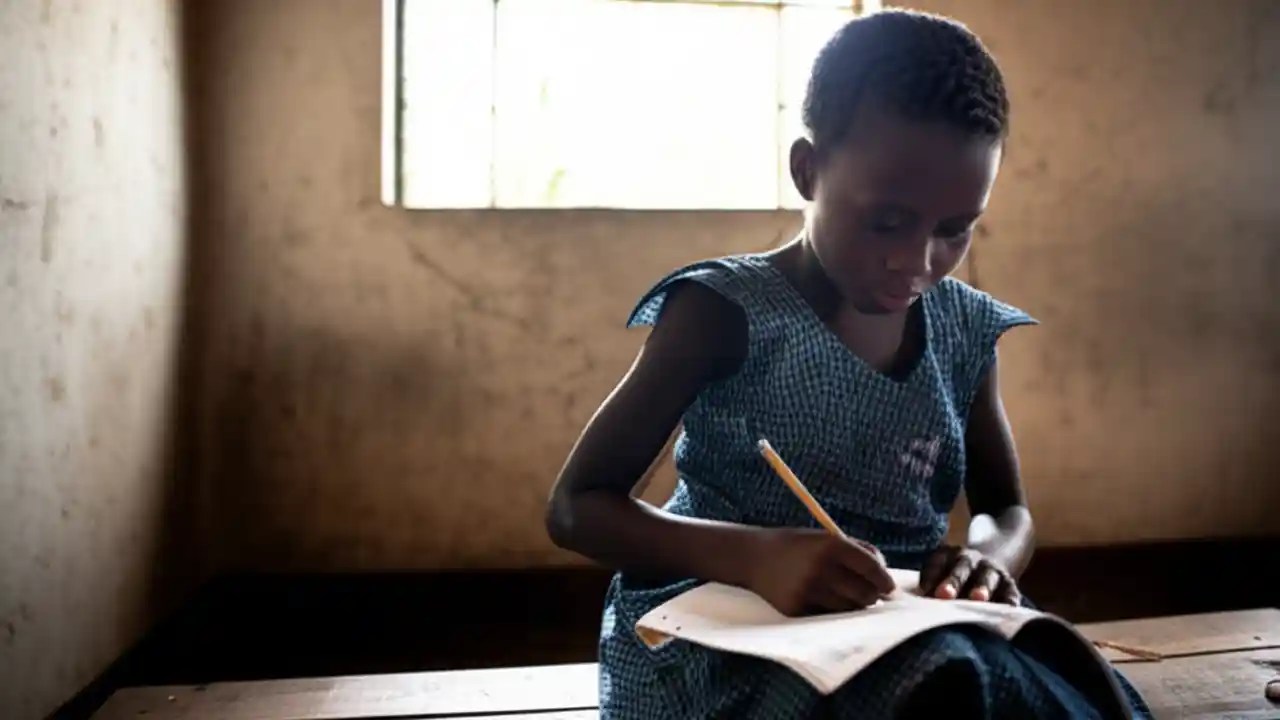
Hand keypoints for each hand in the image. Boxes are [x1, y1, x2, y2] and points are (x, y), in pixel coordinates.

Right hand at [746, 528, 895, 616]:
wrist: (752, 556)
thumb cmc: (796, 546)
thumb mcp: (824, 539)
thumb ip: (858, 550)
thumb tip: (886, 578)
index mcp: (830, 545)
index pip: (871, 567)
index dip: (885, 580)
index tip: (889, 588)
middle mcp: (820, 568)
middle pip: (864, 593)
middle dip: (871, 596)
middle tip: (870, 595)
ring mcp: (807, 590)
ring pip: (849, 609)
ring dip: (853, 605)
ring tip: (847, 596)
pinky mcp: (797, 608)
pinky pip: (828, 616)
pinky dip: (832, 611)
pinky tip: (825, 599)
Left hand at [920, 546, 1020, 604]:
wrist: (986, 567)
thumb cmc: (953, 581)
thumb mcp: (939, 575)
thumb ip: (931, 587)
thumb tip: (922, 603)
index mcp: (948, 555)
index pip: (937, 562)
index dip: (931, 576)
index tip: (925, 591)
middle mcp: (970, 559)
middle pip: (961, 568)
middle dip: (953, 581)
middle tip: (944, 594)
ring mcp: (991, 570)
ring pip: (987, 577)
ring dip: (982, 587)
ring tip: (978, 599)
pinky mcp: (1009, 584)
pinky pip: (1010, 590)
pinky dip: (1010, 598)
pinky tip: (1009, 606)